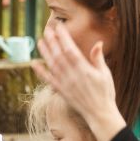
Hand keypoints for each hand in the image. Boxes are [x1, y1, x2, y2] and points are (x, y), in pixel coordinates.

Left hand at [34, 23, 126, 140]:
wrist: (99, 113)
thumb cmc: (105, 92)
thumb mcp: (105, 74)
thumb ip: (98, 59)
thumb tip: (97, 43)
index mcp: (84, 69)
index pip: (70, 49)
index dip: (63, 37)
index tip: (59, 27)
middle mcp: (71, 75)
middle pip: (58, 55)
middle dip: (52, 41)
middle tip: (46, 29)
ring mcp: (64, 83)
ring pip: (51, 65)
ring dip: (45, 52)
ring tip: (39, 41)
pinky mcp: (60, 91)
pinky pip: (47, 79)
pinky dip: (40, 71)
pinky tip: (34, 63)